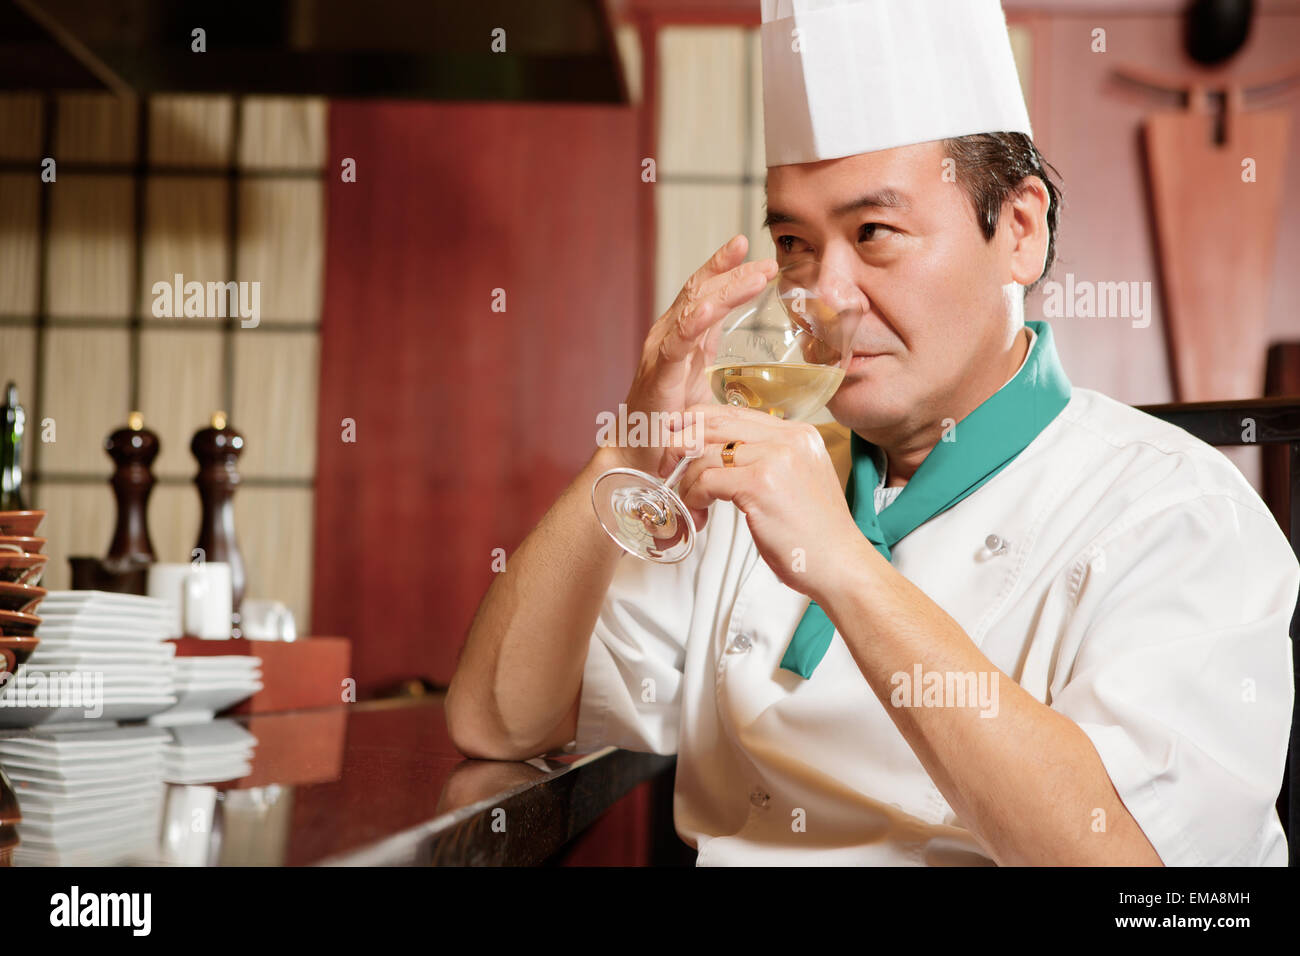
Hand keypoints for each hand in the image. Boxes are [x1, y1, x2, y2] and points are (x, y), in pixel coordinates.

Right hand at [610, 235, 776, 474]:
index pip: (705, 294)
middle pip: (702, 291)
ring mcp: (662, 352)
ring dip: (727, 289)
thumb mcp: (703, 389)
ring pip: (696, 308)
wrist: (639, 455)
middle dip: (735, 272)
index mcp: (683, 339)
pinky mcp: (660, 373)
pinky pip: (678, 341)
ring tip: (756, 275)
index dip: (726, 269)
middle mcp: (670, 337)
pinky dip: (695, 320)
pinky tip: (713, 305)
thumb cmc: (670, 426)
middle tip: (766, 259)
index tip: (752, 250)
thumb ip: (720, 367)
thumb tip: (760, 368)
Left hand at [670, 404, 871, 602]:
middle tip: (669, 468)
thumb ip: (769, 460)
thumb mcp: (797, 481)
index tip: (677, 437)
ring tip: (689, 504)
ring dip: (687, 480)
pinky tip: (698, 513)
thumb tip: (722, 457)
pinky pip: (707, 480)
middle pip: (715, 424)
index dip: (698, 422)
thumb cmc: (815, 534)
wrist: (840, 565)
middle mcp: (788, 438)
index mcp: (798, 434)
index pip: (734, 412)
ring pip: (706, 453)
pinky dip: (693, 497)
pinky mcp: (760, 484)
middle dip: (682, 444)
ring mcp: (775, 458)